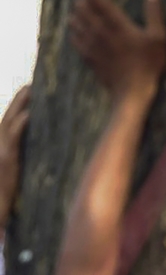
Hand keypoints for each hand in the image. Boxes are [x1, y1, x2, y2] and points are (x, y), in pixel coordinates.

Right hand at [0, 86, 31, 228]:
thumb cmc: (12, 193)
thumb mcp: (22, 170)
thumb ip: (29, 156)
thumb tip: (50, 143)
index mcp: (5, 145)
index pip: (12, 119)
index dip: (21, 104)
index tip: (35, 88)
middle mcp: (0, 144)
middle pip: (11, 114)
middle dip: (22, 97)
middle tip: (36, 81)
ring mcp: (1, 150)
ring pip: (10, 120)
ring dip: (21, 103)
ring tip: (33, 88)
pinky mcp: (6, 159)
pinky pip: (13, 136)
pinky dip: (21, 123)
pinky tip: (31, 113)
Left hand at [68, 0, 165, 101]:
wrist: (132, 91)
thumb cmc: (149, 64)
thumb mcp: (159, 38)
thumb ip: (154, 13)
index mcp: (116, 23)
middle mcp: (98, 30)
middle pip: (81, 5)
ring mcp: (90, 43)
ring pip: (75, 19)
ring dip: (81, 12)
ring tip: (92, 13)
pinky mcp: (86, 55)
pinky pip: (74, 36)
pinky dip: (77, 29)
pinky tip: (85, 30)